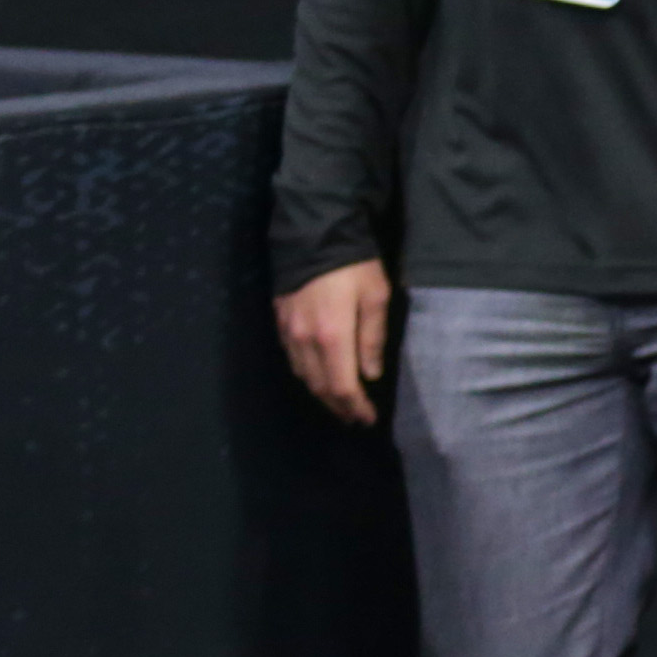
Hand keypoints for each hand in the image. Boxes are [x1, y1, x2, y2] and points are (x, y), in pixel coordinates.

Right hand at [276, 260, 391, 424]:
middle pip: (320, 388)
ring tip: (341, 405)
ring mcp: (288, 334)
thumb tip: (370, 375)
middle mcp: (305, 342)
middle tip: (355, 419)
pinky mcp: (280, 324)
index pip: (342, 387)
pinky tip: (321, 378)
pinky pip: (293, 361)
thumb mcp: (376, 296)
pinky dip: (309, 376)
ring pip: (304, 377)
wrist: (313, 236)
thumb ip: (372, 338)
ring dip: (322, 395)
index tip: (368, 419)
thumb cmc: (354, 265)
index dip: (355, 407)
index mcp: (332, 337)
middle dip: (339, 408)